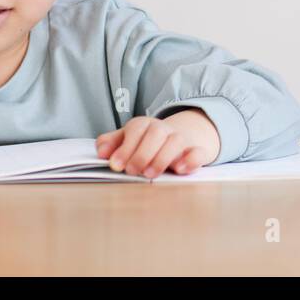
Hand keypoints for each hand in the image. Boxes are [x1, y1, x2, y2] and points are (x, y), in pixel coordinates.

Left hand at [95, 111, 221, 177]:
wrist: (183, 139)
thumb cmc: (148, 144)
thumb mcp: (129, 140)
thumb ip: (113, 143)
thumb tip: (101, 152)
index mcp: (145, 125)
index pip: (135, 129)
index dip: (125, 147)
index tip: (115, 165)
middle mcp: (164, 129)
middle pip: (155, 133)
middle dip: (142, 154)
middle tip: (133, 172)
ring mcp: (182, 139)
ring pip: (176, 141)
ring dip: (162, 158)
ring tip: (150, 175)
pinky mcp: (197, 151)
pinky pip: (198, 152)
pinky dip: (190, 160)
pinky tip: (180, 170)